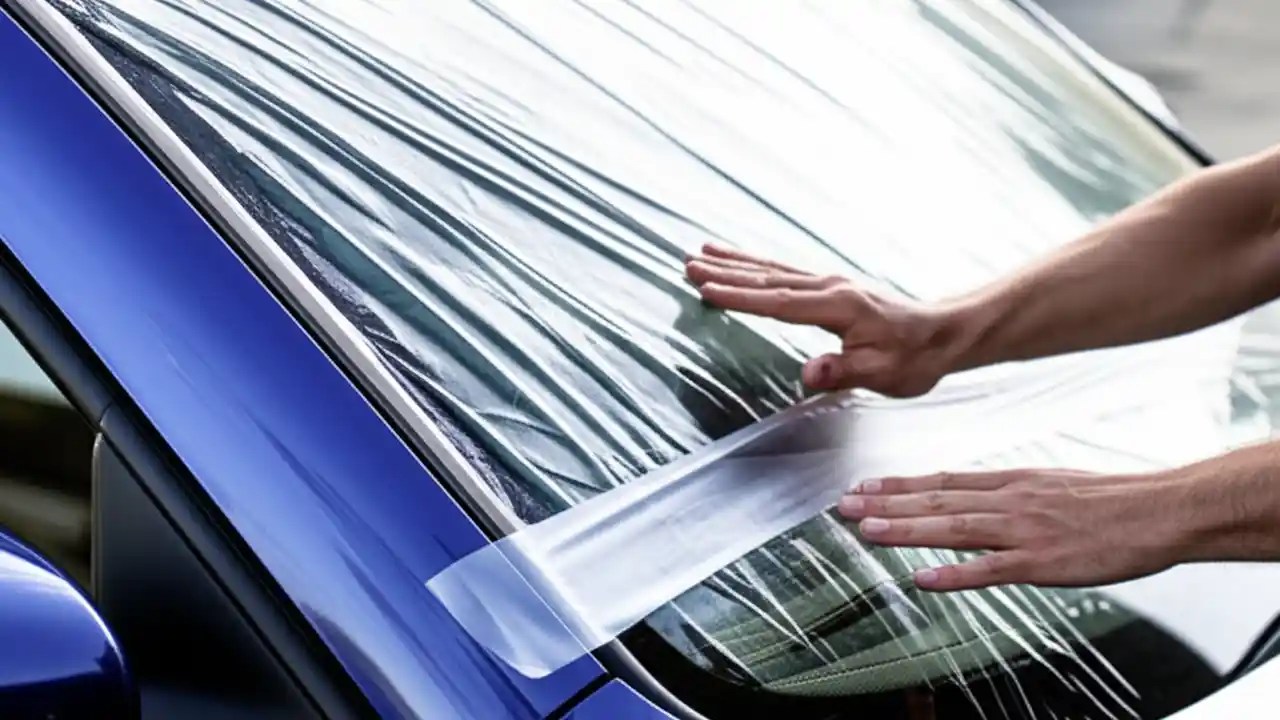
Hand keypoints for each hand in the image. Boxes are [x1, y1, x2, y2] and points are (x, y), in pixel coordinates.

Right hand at [685, 244, 957, 395]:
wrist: (942, 335)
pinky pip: (785, 271)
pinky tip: (742, 261)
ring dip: (736, 263)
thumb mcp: (882, 375)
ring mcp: (829, 283)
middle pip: (768, 278)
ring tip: (701, 254)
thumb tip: (807, 376)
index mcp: (838, 307)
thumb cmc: (913, 359)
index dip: (740, 297)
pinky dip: (758, 264)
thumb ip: (842, 373)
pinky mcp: (830, 287)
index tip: (706, 290)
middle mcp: (830, 287)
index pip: (778, 302)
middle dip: (726, 273)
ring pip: (773, 270)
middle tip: (688, 265)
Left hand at [837, 470, 1191, 590]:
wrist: (1158, 510)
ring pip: (952, 528)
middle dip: (886, 504)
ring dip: (906, 529)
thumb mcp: (1051, 482)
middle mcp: (1009, 501)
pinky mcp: (1042, 562)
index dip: (900, 485)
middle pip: (936, 500)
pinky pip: (989, 570)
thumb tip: (977, 494)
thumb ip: (1011, 491)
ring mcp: (1023, 531)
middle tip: (845, 505)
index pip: (942, 480)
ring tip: (867, 530)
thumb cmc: (1111, 499)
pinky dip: (953, 574)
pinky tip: (921, 577)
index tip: (864, 485)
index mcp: (1011, 482)